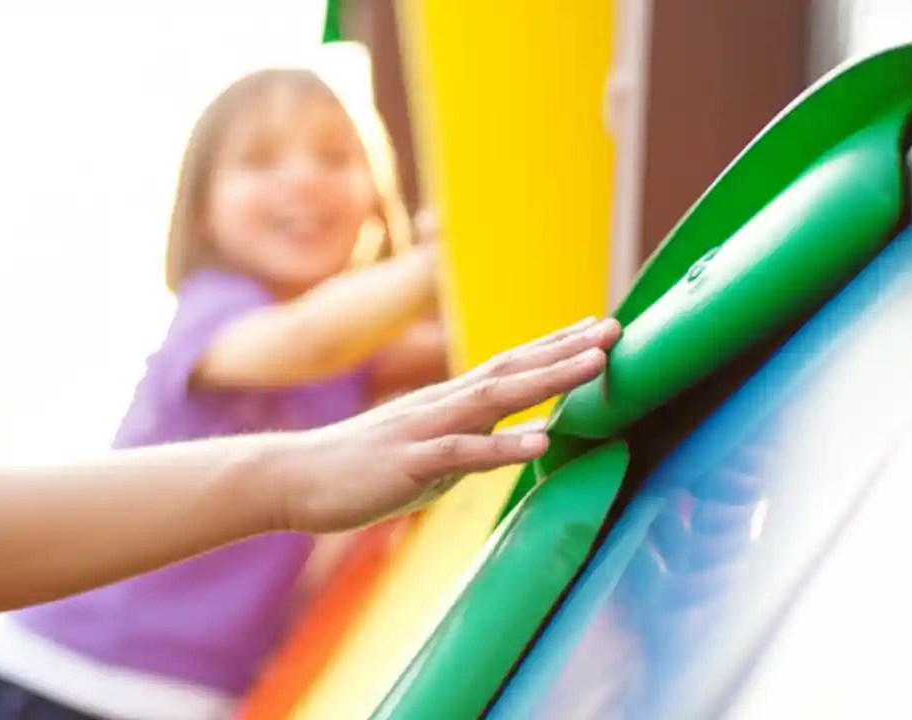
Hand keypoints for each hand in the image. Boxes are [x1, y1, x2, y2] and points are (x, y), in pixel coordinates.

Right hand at [276, 317, 621, 532]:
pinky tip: (541, 442)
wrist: (294, 478)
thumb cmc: (357, 469)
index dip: (554, 347)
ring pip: (496, 398)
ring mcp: (427, 429)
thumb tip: (504, 442)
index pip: (508, 365)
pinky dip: (504, 446)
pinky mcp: (412, 462)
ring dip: (549, 379)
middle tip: (617, 328)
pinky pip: (463, 452)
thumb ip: (463, 440)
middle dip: (567, 350)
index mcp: (445, 402)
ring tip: (595, 364)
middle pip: (513, 369)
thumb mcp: (422, 450)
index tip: (597, 330)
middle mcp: (441, 404)